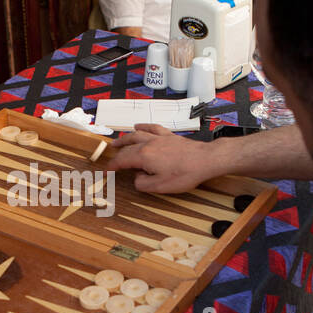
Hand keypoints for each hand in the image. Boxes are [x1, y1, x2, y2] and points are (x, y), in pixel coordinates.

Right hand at [106, 123, 224, 192]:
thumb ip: (143, 183)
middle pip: (127, 146)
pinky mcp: (169, 136)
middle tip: (110, 157)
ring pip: (137, 134)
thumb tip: (137, 179)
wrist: (205, 160)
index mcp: (143, 156)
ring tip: (118, 141)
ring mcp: (159, 138)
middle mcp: (148, 144)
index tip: (106, 171)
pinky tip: (139, 126)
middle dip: (117, 153)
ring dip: (125, 138)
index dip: (112, 166)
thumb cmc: (185, 173)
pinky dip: (143, 126)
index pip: (122, 160)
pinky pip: (152, 128)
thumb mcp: (160, 186)